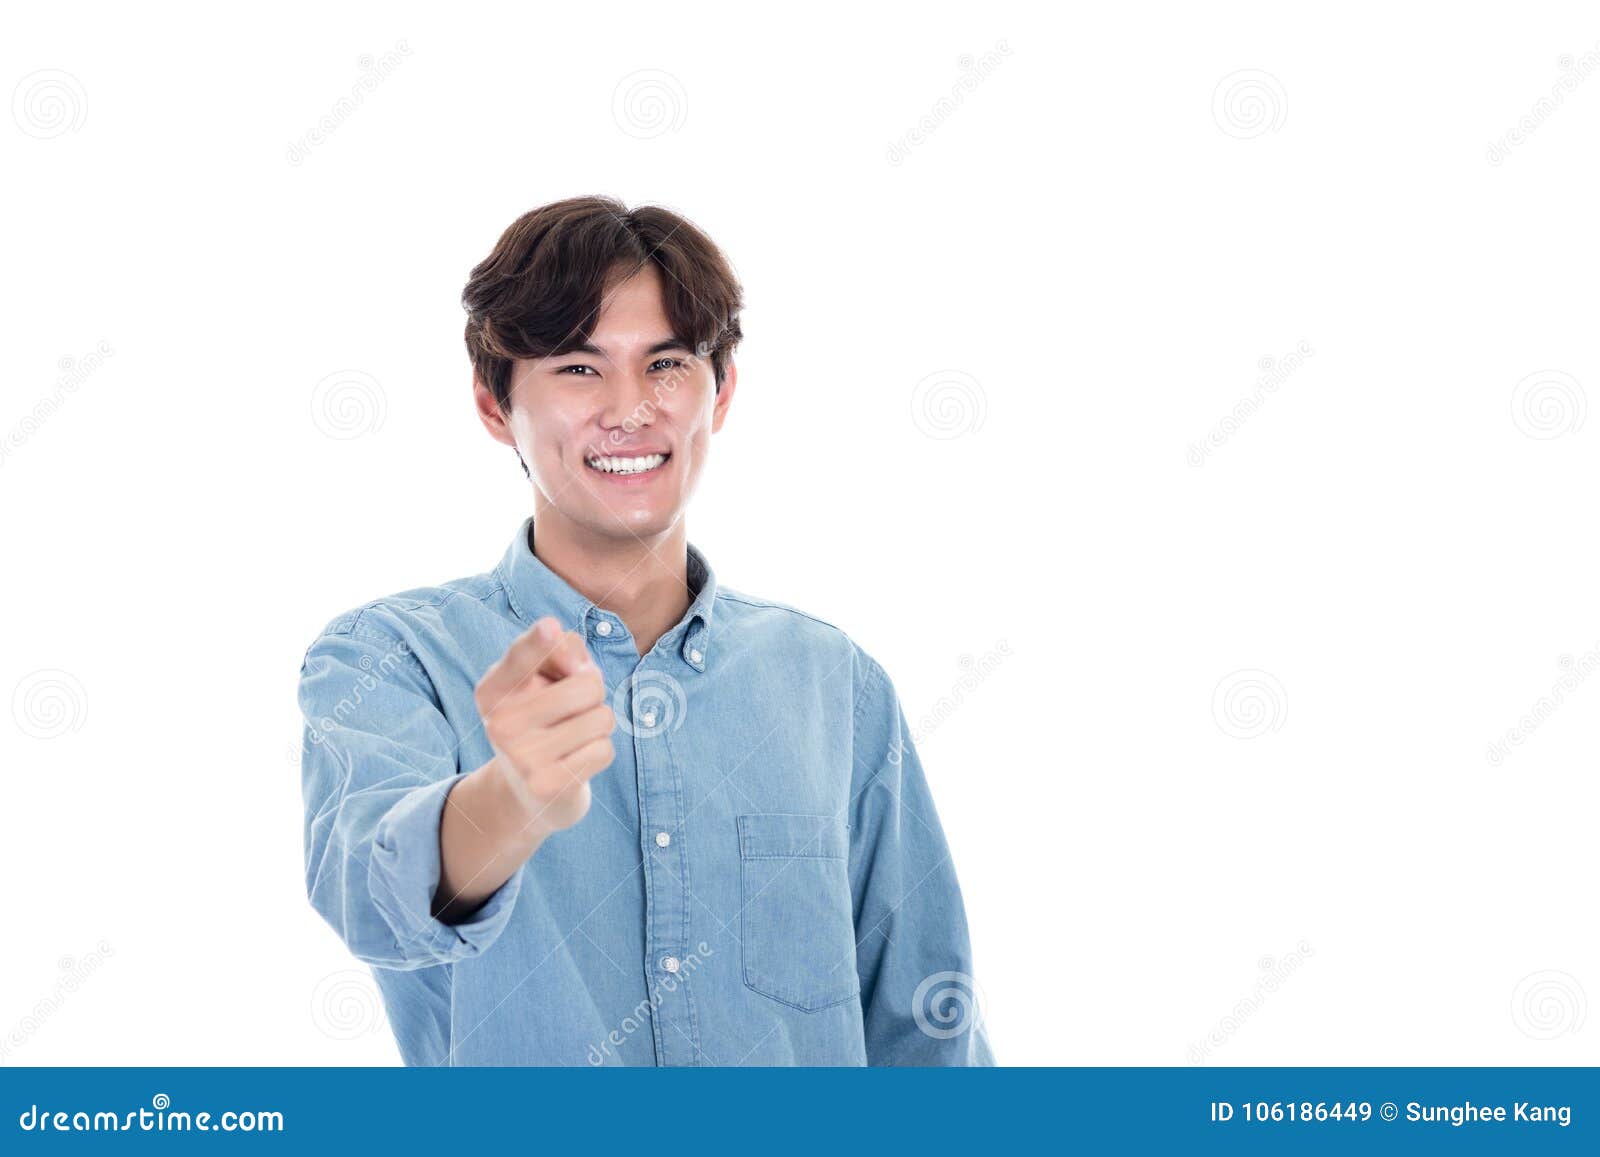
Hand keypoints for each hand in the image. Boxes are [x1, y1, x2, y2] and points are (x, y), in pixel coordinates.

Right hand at [473, 615, 614, 837]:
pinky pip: (604, 750)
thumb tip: (581, 667)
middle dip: (595, 694)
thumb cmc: (544, 718)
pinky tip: (574, 761)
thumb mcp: (544, 679)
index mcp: (493, 691)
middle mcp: (500, 723)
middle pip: (587, 684)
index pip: (522, 655)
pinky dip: (599, 753)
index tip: (550, 627)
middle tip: (573, 711)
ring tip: (573, 736)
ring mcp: (521, 757)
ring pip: (602, 717)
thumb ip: (564, 651)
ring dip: (598, 725)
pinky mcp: (547, 786)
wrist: (527, 792)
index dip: (541, 640)